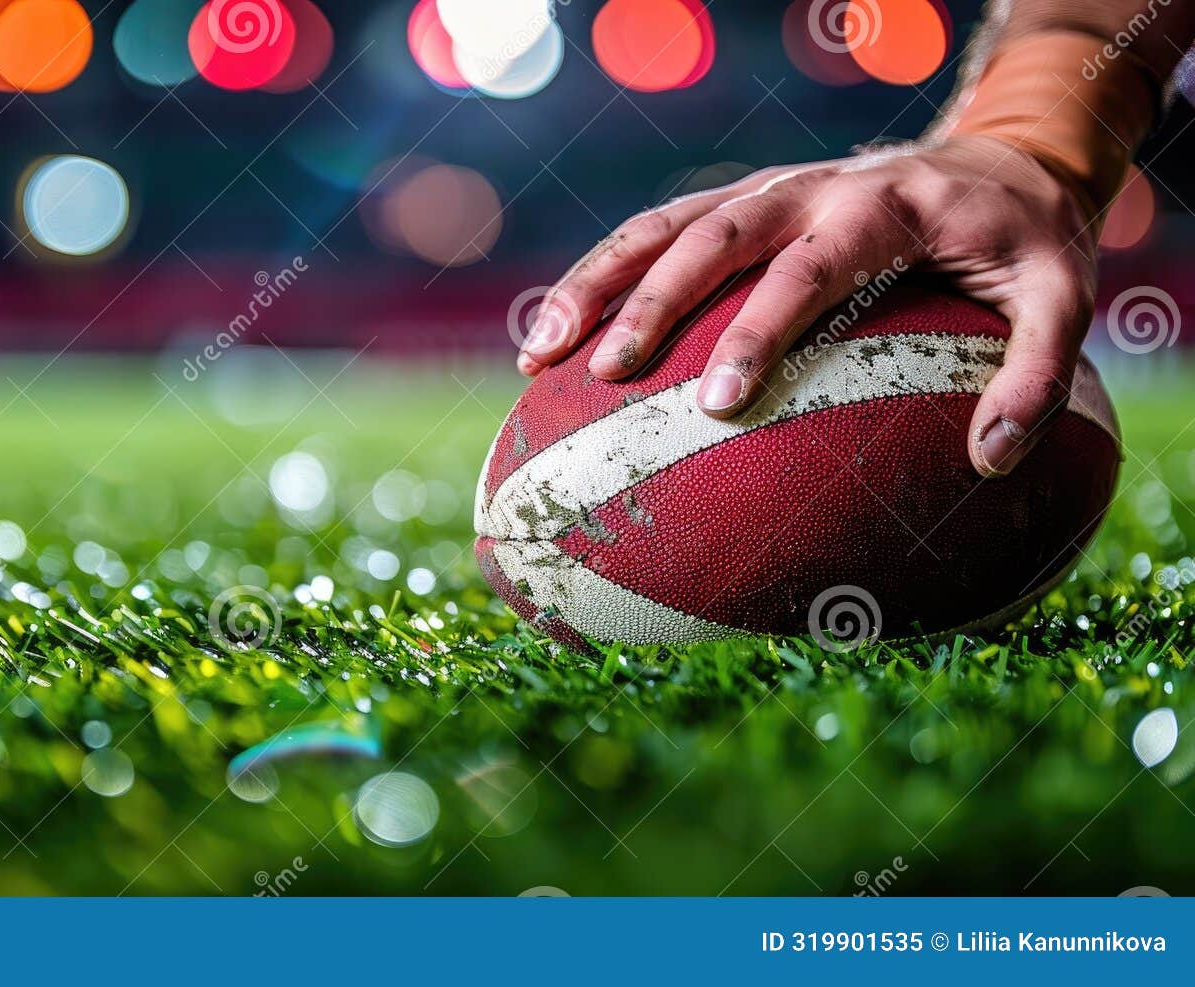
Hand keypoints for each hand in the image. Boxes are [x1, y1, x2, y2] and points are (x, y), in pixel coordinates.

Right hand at [517, 136, 1099, 477]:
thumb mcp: (1064, 297)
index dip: (758, 329)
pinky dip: (601, 275)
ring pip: (664, 224)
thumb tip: (990, 463)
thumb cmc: (1027, 240)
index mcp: (882, 208)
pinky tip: (557, 334)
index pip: (809, 267)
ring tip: (539, 354)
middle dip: (651, 304)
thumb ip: (1038, 376)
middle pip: (712, 235)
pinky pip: (658, 228)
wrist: (1004, 151)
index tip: (717, 402)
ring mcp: (768, 186)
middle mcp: (811, 187)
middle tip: (607, 378)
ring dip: (596, 283)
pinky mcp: (743, 198)